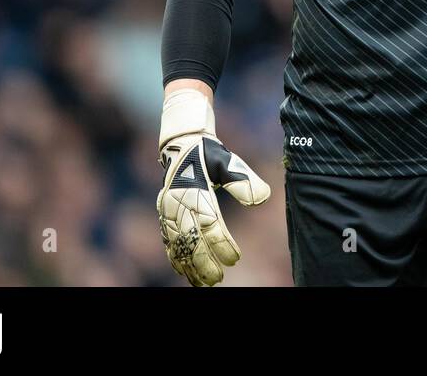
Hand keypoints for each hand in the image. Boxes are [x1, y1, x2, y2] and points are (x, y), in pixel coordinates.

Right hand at [156, 89, 270, 285]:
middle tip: (219, 277)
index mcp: (194, 189)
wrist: (181, 144)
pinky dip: (175, 258)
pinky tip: (185, 272)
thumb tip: (262, 198)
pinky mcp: (163, 215)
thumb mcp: (229, 161)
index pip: (210, 224)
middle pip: (191, 239)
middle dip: (203, 262)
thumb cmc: (209, 154)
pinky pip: (168, 241)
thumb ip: (244, 180)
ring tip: (204, 282)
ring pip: (177, 244)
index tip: (234, 259)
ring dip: (189, 265)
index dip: (221, 244)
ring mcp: (167, 210)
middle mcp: (177, 203)